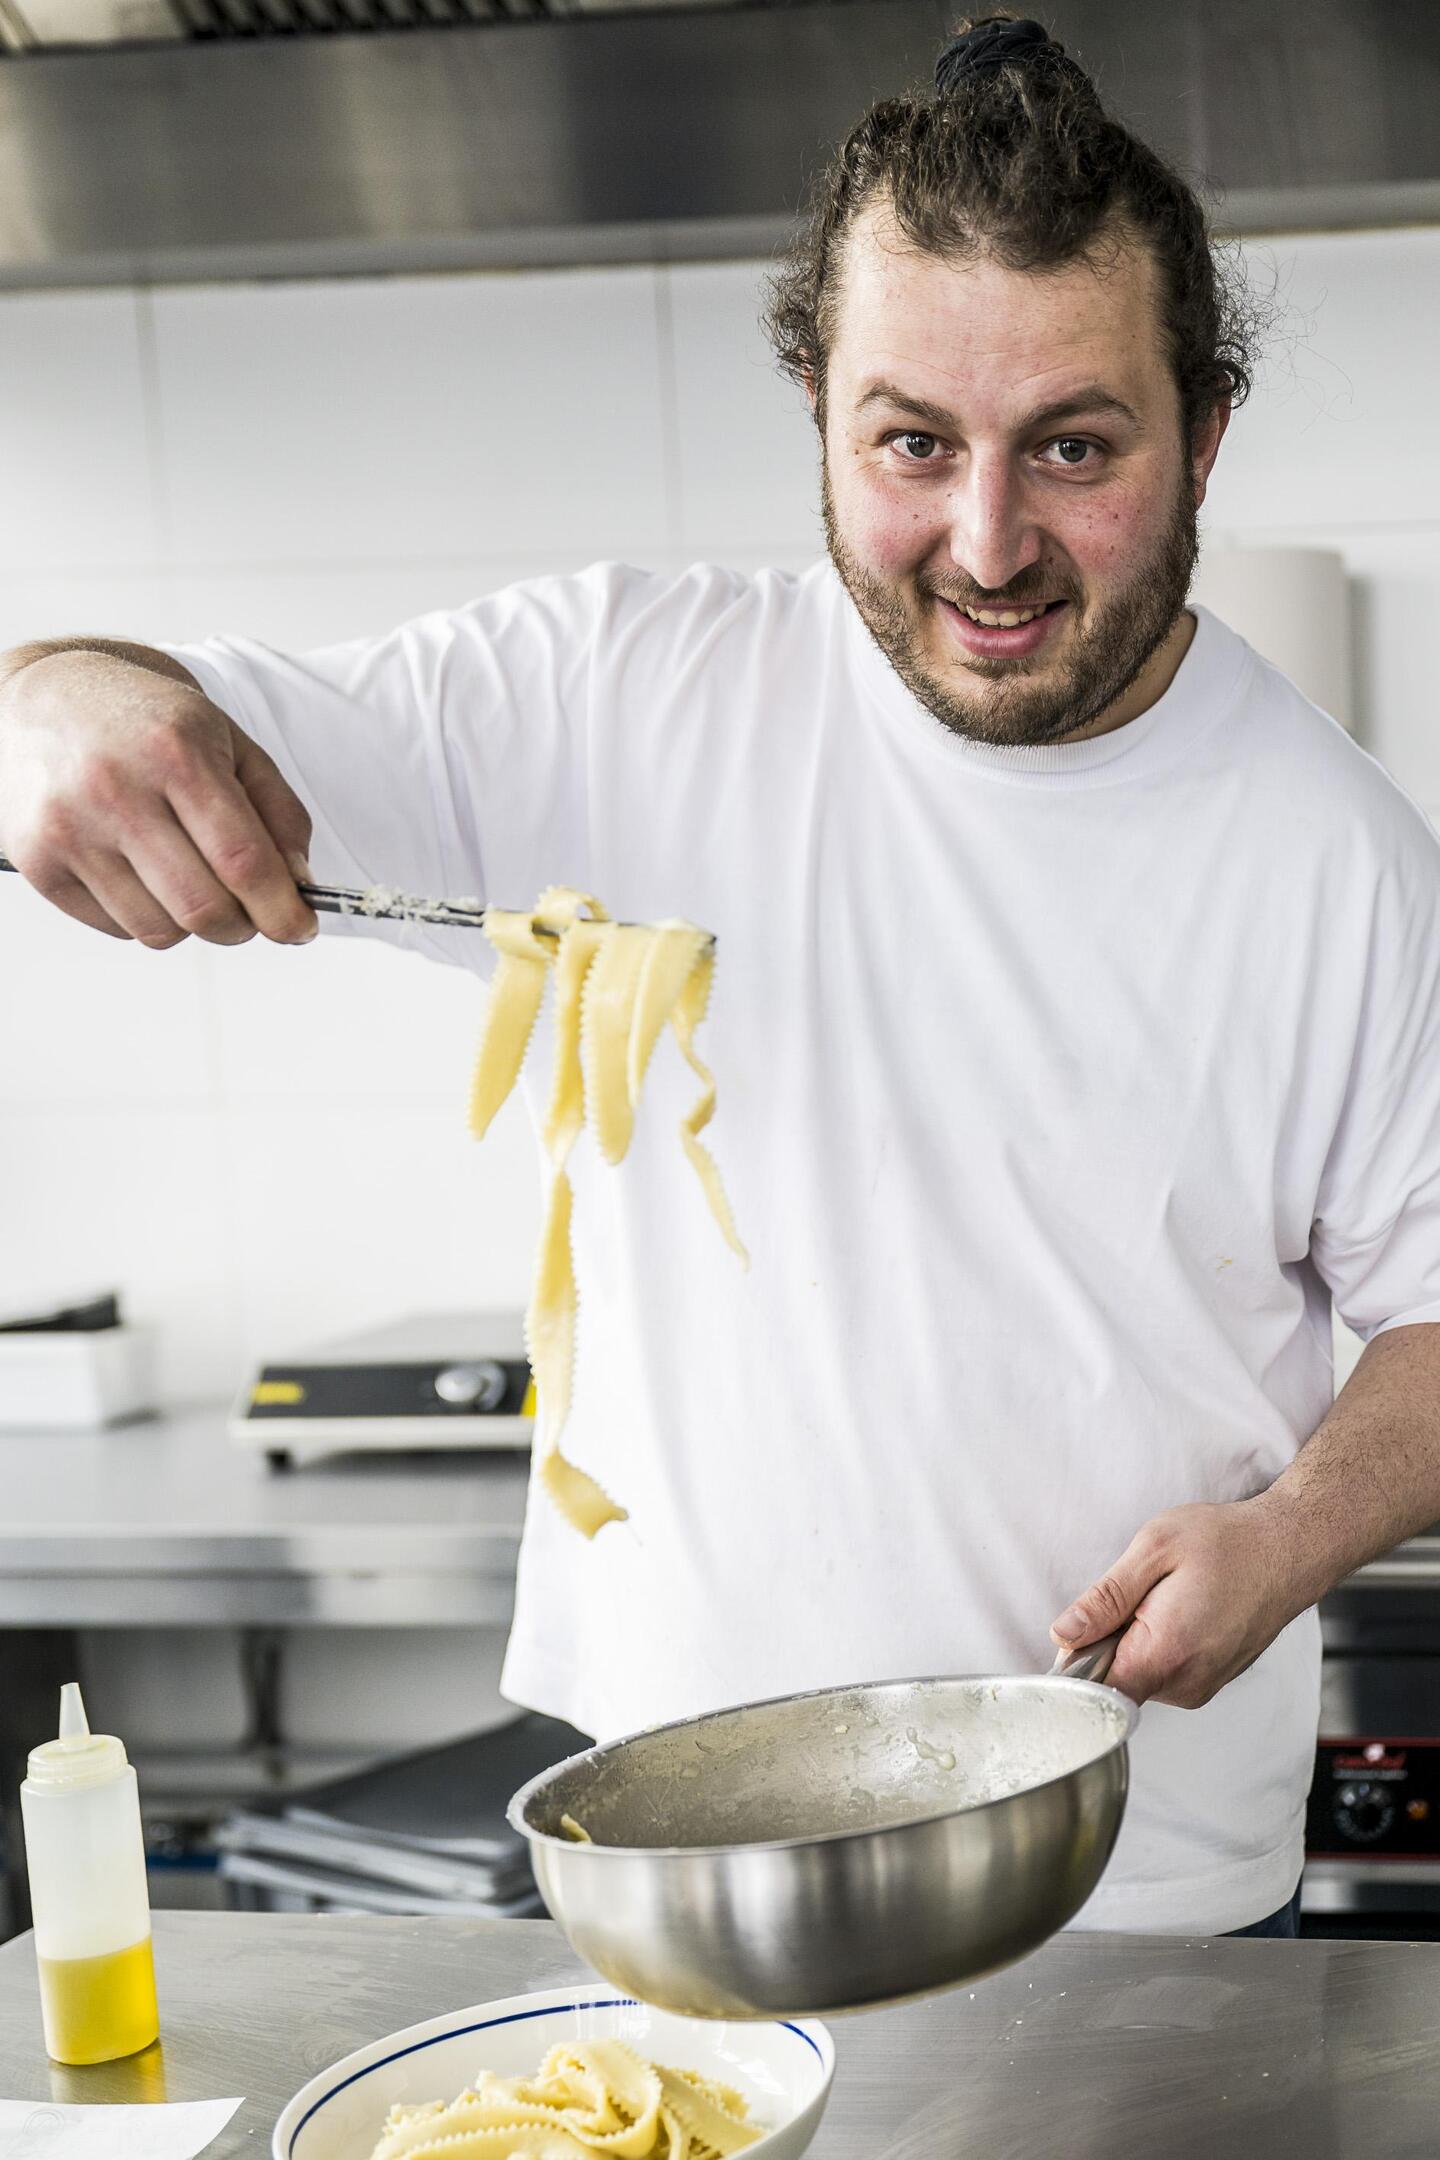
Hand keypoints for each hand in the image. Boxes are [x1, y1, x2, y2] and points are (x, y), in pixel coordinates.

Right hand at [0, 644, 315, 947]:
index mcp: (174, 753)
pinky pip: (116, 928)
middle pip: (202, 908)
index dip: (281, 909)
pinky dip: (146, 917)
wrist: (49, 696)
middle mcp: (114, 790)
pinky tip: (142, 873)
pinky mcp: (36, 861)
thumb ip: (278, 811)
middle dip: (242, 926)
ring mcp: (68, 828)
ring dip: (192, 925)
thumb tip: (298, 886)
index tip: (300, 929)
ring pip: (159, 930)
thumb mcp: (228, 742)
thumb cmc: (148, 722)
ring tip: (191, 882)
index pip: (242, 860)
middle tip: (250, 914)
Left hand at [1048, 1498, 1304, 1707]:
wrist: (1288, 1549)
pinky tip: (1178, 1611)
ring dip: (1133, 1642)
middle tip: (1134, 1597)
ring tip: (1163, 1600)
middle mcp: (1185, 1683)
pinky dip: (1156, 1646)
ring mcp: (1200, 1688)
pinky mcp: (1208, 1682)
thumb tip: (1064, 1633)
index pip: (1095, 1690)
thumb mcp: (1154, 1549)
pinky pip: (1162, 1673)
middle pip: (1114, 1682)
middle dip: (1107, 1643)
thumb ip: (1105, 1598)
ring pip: (1137, 1678)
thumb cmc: (1228, 1541)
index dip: (1075, 1662)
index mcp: (1167, 1652)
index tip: (1081, 1630)